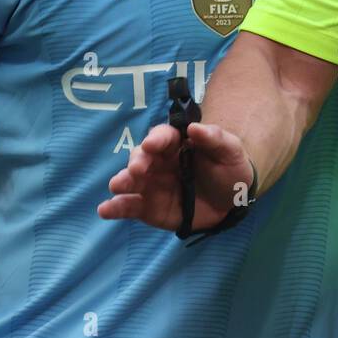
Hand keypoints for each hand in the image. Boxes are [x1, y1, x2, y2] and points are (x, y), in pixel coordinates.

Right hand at [98, 122, 254, 232]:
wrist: (232, 201)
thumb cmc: (230, 169)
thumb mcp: (231, 151)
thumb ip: (215, 138)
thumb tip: (194, 128)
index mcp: (176, 144)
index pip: (163, 137)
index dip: (157, 139)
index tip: (153, 144)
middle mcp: (158, 162)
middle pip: (141, 158)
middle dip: (137, 162)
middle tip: (138, 170)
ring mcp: (151, 185)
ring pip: (131, 181)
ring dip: (123, 182)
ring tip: (118, 186)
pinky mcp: (147, 207)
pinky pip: (129, 207)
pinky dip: (115, 208)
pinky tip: (105, 210)